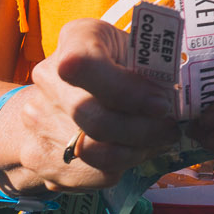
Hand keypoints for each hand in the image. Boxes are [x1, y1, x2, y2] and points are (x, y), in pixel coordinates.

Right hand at [0, 18, 178, 193]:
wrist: (57, 98)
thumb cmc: (115, 66)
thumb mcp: (135, 51)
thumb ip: (152, 68)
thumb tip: (175, 102)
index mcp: (77, 39)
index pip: (85, 65)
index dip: (127, 91)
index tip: (161, 104)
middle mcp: (48, 77)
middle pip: (94, 117)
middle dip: (143, 130)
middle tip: (169, 130)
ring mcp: (38, 119)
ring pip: (95, 153)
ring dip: (135, 153)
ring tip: (154, 143)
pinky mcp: (40, 157)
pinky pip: (91, 173)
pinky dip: (120, 167)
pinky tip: (131, 152)